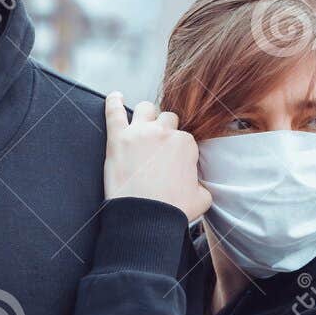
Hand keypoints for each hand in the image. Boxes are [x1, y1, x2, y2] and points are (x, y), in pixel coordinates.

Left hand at [103, 92, 211, 220]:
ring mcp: (140, 133)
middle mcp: (164, 133)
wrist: (146, 218)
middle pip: (166, 119)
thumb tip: (198, 185)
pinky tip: (115, 96)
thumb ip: (202, 184)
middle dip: (164, 129)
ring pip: (145, 108)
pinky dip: (113, 102)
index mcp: (185, 143)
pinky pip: (114, 112)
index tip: (172, 162)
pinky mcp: (118, 139)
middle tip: (157, 146)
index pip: (183, 137)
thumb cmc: (174, 210)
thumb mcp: (202, 198)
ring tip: (142, 122)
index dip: (177, 149)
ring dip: (146, 114)